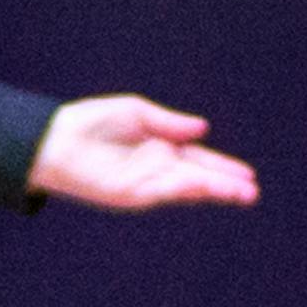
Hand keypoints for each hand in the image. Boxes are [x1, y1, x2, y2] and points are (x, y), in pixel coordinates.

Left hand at [30, 93, 255, 210]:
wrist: (55, 138)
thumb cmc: (91, 122)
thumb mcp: (136, 113)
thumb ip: (169, 123)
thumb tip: (203, 128)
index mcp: (161, 149)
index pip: (200, 161)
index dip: (223, 168)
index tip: (248, 176)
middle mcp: (156, 169)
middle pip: (198, 179)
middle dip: (224, 186)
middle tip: (252, 193)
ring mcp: (144, 183)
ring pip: (185, 188)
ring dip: (211, 190)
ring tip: (239, 193)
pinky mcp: (128, 194)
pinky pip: (161, 191)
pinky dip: (183, 188)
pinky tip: (202, 185)